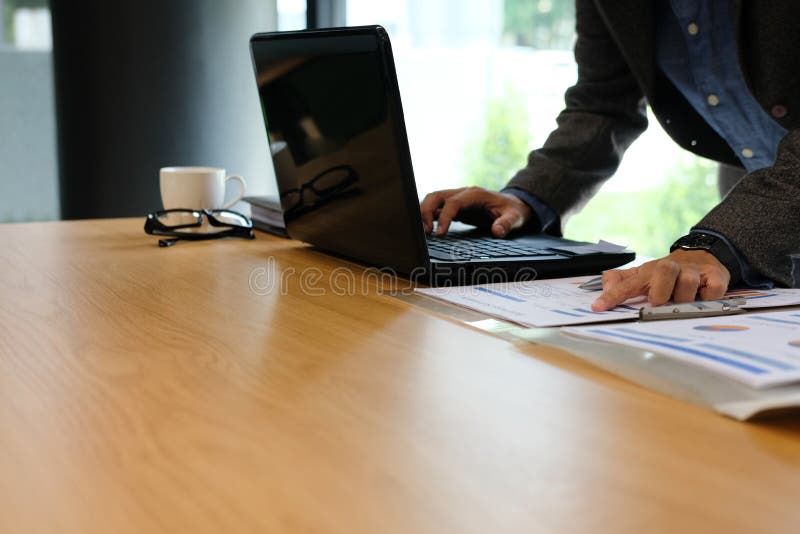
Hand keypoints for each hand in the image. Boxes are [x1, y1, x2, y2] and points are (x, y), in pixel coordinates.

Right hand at [420, 187, 532, 237]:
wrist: (513, 204)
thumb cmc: (513, 210)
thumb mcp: (515, 217)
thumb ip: (506, 224)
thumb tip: (497, 232)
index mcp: (475, 194)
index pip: (453, 203)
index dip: (444, 217)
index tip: (440, 233)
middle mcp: (463, 193)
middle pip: (436, 196)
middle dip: (427, 211)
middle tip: (426, 232)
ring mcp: (457, 199)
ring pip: (433, 199)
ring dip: (425, 213)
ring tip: (424, 232)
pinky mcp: (454, 206)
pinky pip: (437, 207)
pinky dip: (429, 215)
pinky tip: (427, 229)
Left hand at [591, 249, 730, 310]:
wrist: (702, 255)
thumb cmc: (667, 273)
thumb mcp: (642, 275)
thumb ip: (620, 282)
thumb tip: (604, 290)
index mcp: (648, 271)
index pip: (626, 284)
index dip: (612, 296)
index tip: (598, 308)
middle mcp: (670, 268)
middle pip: (663, 274)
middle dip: (661, 293)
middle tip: (661, 301)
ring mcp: (693, 271)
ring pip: (688, 285)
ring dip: (685, 298)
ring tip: (684, 299)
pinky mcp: (715, 276)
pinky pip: (712, 291)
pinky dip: (708, 298)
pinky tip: (704, 297)